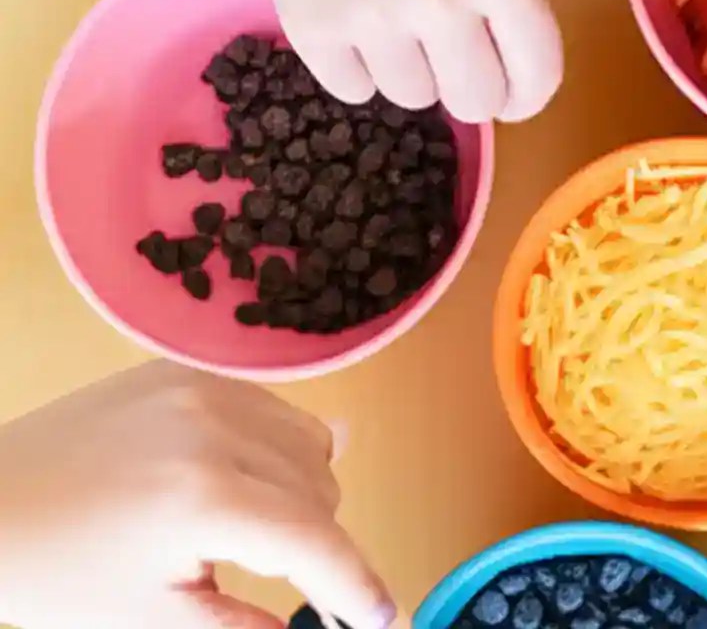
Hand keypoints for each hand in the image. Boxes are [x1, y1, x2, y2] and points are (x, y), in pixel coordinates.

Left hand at [0, 361, 393, 628]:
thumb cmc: (57, 570)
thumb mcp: (155, 620)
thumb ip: (249, 627)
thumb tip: (321, 626)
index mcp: (203, 498)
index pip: (315, 541)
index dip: (356, 585)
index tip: (383, 619)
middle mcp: (214, 428)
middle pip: (323, 490)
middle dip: (316, 543)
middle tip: (278, 577)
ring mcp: (202, 388)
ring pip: (311, 445)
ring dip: (304, 492)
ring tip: (248, 525)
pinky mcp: (187, 369)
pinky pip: (275, 409)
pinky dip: (276, 449)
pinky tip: (234, 477)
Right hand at [251, 0, 562, 121]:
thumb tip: (514, 76)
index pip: (537, 74)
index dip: (527, 97)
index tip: (514, 99)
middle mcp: (440, 2)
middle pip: (474, 102)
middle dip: (467, 90)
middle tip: (451, 64)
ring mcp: (373, 18)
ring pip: (412, 97)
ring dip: (409, 72)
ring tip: (394, 22)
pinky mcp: (313, 28)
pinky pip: (354, 89)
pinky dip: (356, 68)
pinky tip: (355, 25)